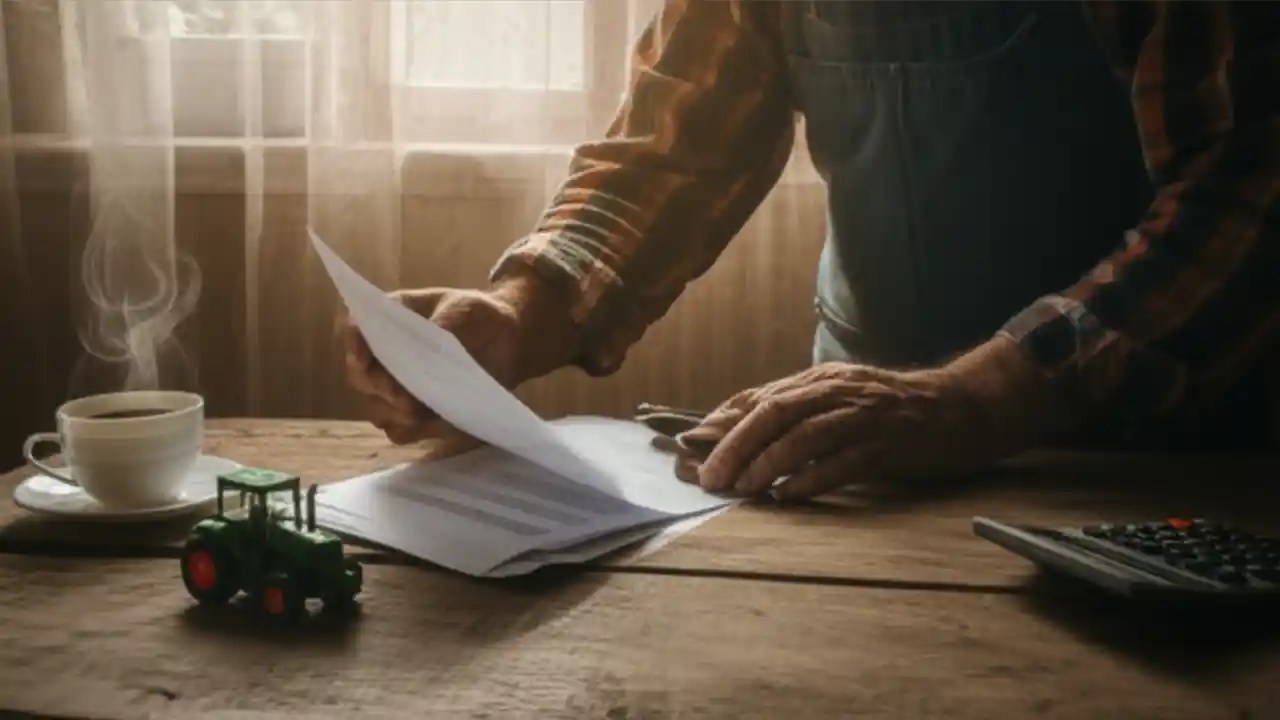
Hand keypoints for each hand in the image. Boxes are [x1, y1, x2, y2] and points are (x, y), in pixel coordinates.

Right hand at [336, 272, 579, 444]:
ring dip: (394, 413)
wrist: (509, 340)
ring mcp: (398, 386)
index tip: (364, 361)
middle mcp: (384, 355)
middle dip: (378, 389)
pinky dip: (411, 430)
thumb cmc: (480, 315)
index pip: (353, 331)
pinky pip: (400, 430)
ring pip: (377, 409)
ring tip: (419, 413)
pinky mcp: (417, 411)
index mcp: (388, 319)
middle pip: (359, 378)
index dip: (353, 347)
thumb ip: (442, 325)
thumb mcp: (465, 308)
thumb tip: (422, 350)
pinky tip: (431, 424)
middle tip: (404, 398)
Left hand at [672, 338, 1070, 500]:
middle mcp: (836, 391)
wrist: (959, 407)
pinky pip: (843, 462)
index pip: (759, 397)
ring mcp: (863, 416)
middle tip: (709, 476)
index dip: (721, 420)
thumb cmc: (889, 411)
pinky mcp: (887, 444)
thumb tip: (738, 431)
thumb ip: (794, 413)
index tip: (690, 445)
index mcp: (819, 381)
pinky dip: (811, 479)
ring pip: (804, 436)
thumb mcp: (837, 402)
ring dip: (767, 463)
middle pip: (774, 413)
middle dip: (735, 444)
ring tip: (742, 489)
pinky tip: (788, 496)